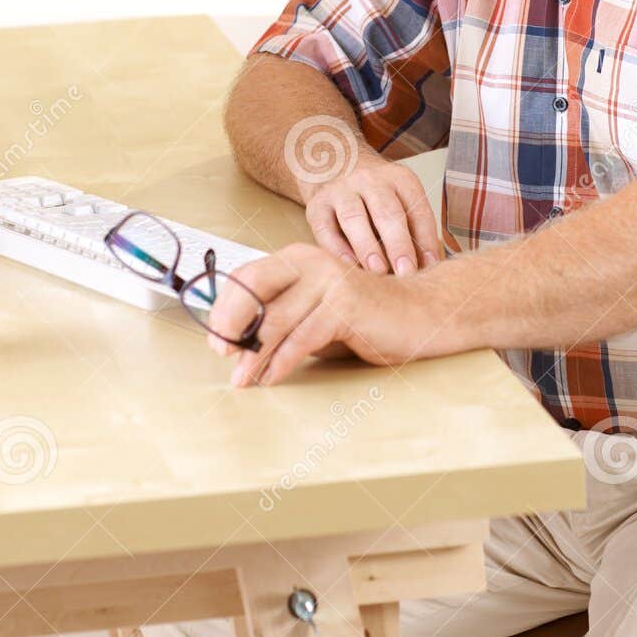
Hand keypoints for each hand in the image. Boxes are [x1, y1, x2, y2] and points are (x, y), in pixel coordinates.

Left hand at [207, 243, 455, 387]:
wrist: (419, 313)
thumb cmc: (365, 316)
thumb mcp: (315, 310)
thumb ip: (283, 316)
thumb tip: (237, 342)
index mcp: (298, 258)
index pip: (247, 276)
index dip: (225, 308)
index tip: (217, 339)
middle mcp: (311, 262)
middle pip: (253, 288)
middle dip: (231, 324)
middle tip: (223, 354)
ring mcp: (330, 281)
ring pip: (276, 319)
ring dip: (253, 354)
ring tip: (242, 378)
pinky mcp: (346, 305)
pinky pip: (303, 337)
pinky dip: (282, 362)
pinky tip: (272, 378)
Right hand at [295, 150, 442, 277]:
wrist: (331, 158)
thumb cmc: (372, 189)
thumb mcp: (397, 195)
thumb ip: (412, 226)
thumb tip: (427, 265)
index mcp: (399, 178)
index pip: (417, 210)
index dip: (425, 239)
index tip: (431, 266)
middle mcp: (370, 180)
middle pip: (387, 212)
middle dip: (398, 244)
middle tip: (407, 272)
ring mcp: (340, 189)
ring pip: (354, 217)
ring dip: (367, 246)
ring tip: (378, 272)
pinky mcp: (316, 204)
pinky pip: (325, 228)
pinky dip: (337, 249)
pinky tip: (349, 266)